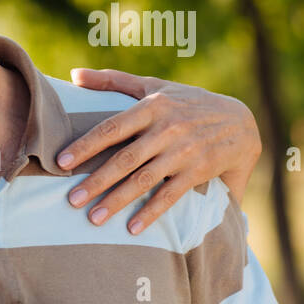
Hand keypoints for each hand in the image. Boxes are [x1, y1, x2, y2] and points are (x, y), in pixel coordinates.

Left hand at [56, 68, 261, 233]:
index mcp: (152, 107)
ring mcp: (183, 151)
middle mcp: (166, 129)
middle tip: (71, 200)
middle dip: (97, 181)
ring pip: (144, 179)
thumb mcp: (154, 86)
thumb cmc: (187, 102)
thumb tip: (74, 74)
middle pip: (125, 158)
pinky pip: (171, 194)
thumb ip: (113, 81)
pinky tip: (133, 228)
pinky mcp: (198, 171)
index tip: (61, 161)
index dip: (85, 145)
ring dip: (118, 200)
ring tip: (94, 218)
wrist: (242, 121)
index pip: (112, 127)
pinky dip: (152, 212)